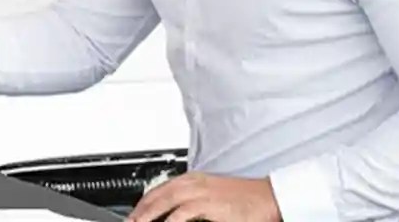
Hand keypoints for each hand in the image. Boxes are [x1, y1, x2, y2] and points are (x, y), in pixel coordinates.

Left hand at [127, 172, 280, 221]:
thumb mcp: (213, 199)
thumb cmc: (245, 201)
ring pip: (163, 202)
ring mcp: (199, 192)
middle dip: (139, 210)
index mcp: (192, 180)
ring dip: (147, 216)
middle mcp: (193, 183)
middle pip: (156, 195)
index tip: (134, 214)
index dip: (143, 203)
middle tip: (129, 221)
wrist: (269, 198)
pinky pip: (180, 214)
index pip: (159, 190)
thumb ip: (192, 206)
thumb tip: (175, 216)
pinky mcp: (208, 204)